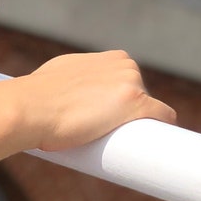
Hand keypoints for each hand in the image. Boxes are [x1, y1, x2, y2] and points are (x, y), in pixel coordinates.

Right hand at [14, 50, 175, 151]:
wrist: (34, 105)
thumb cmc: (40, 93)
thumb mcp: (63, 72)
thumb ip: (77, 77)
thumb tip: (71, 91)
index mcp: (109, 58)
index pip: (130, 81)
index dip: (124, 101)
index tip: (117, 118)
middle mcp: (123, 64)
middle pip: (142, 95)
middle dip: (132, 112)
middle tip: (114, 134)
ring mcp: (131, 82)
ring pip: (152, 108)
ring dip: (144, 123)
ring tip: (124, 142)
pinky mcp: (136, 103)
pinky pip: (164, 115)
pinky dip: (165, 126)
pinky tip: (162, 142)